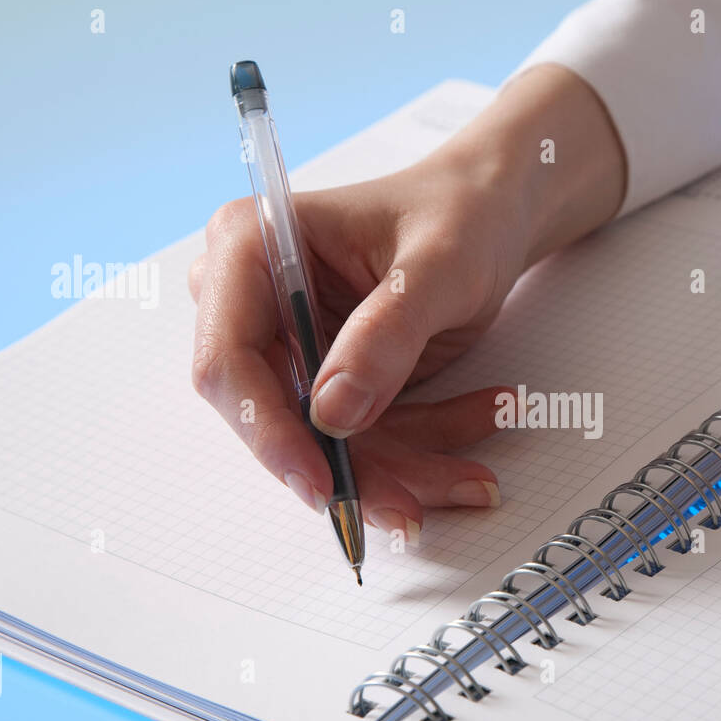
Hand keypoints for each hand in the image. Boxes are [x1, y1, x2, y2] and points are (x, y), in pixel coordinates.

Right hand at [189, 65, 623, 533]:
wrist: (492, 211)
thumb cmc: (460, 213)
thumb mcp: (437, 267)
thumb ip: (387, 333)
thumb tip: (332, 413)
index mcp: (250, 248)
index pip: (228, 360)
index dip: (267, 432)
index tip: (322, 484)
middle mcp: (255, 302)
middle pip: (279, 415)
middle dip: (357, 466)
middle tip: (416, 508)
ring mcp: (292, 346)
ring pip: (330, 441)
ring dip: (406, 467)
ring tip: (475, 477)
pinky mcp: (331, 378)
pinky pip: (367, 436)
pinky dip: (425, 445)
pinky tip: (484, 416)